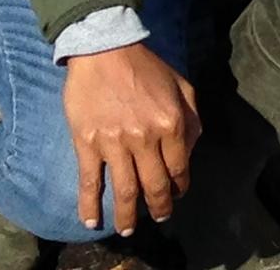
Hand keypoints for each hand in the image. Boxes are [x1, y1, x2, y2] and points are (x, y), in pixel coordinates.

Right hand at [64, 42, 199, 234]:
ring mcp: (115, 143)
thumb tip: (191, 148)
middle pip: (154, 185)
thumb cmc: (146, 67)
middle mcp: (145, 138)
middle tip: (161, 217)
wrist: (106, 51)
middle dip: (159, 206)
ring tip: (129, 229)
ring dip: (128, 216)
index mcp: (172, 123)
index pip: (179, 167)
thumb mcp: (182, 86)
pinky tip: (92, 221)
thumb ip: (191, 118)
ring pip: (124, 190)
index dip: (180, 185)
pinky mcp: (88, 143)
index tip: (178, 193)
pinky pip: (89, 181)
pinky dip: (90, 205)